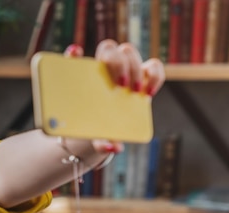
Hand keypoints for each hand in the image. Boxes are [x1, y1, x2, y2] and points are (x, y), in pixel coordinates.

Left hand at [63, 41, 165, 156]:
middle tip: (120, 84)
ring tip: (134, 90)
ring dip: (133, 66)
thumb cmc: (90, 130)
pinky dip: (155, 75)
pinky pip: (153, 66)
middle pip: (108, 48)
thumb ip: (100, 141)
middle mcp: (102, 67)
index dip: (74, 54)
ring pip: (128, 51)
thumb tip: (114, 148)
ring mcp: (123, 70)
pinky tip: (149, 93)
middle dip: (116, 62)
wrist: (102, 131)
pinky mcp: (142, 77)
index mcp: (82, 77)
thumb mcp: (91, 136)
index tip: (75, 54)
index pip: (74, 57)